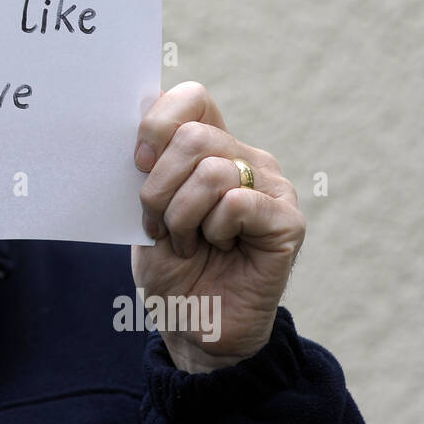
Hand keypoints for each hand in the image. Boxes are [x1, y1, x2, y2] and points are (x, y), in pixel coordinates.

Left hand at [131, 82, 305, 372]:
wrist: (192, 326)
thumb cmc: (170, 266)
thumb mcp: (145, 209)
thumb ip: (148, 165)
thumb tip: (136, 128)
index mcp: (212, 146)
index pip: (192, 97)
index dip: (156, 123)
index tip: (137, 163)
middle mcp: (247, 158)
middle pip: (193, 137)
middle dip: (158, 186)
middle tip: (158, 224)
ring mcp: (272, 188)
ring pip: (211, 171)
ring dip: (181, 216)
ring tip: (186, 242)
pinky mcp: (287, 222)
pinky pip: (236, 203)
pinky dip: (211, 231)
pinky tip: (217, 249)